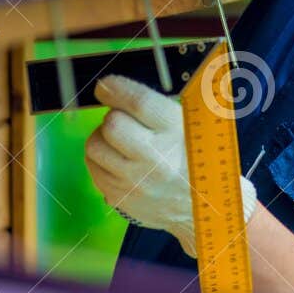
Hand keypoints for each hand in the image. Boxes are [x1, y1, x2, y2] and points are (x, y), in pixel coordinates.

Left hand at [83, 73, 255, 257]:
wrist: (200, 207)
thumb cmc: (195, 158)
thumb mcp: (194, 127)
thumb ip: (159, 106)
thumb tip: (118, 89)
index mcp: (177, 134)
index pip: (139, 103)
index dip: (116, 89)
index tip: (107, 85)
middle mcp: (155, 159)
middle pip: (112, 124)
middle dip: (113, 115)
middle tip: (123, 118)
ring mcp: (135, 182)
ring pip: (95, 145)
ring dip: (102, 136)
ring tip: (120, 139)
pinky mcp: (119, 197)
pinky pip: (93, 167)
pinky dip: (100, 156)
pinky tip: (117, 157)